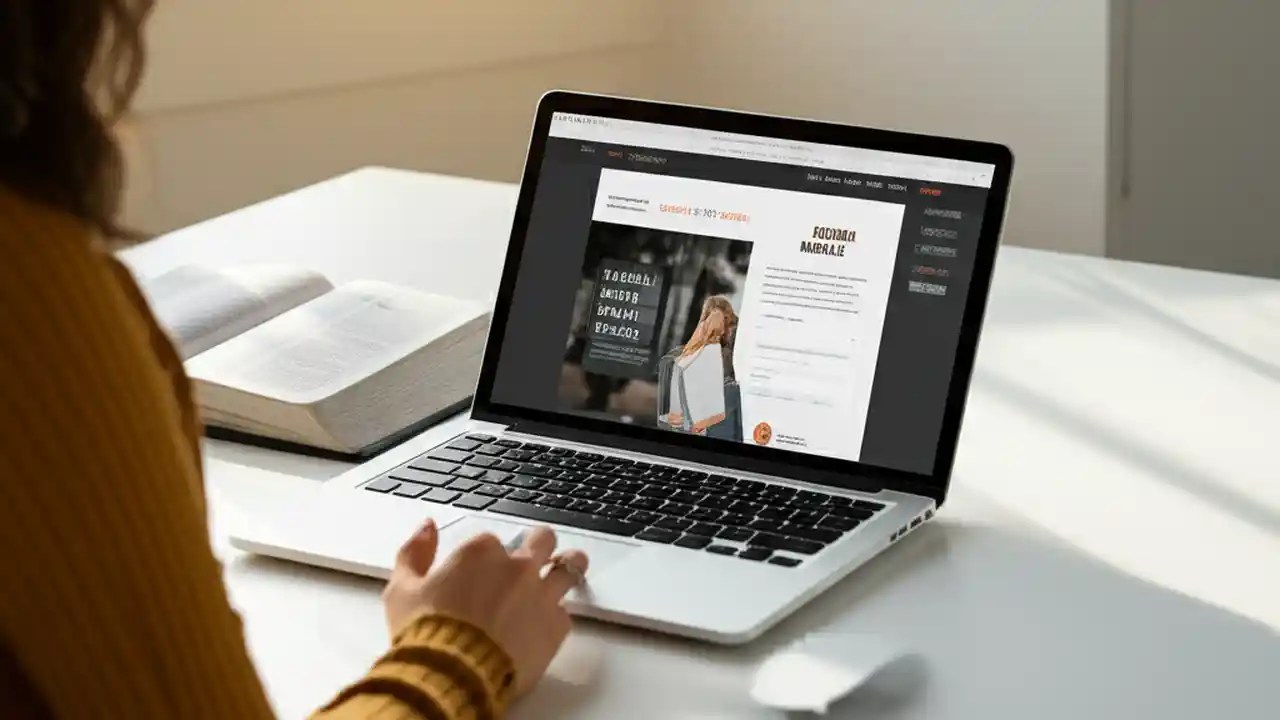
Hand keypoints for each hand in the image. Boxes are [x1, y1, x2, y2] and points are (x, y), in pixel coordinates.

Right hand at [382, 521, 589, 696]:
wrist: (452, 675)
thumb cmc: (424, 633)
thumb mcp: (402, 589)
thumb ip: (414, 552)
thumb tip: (427, 527)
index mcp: (480, 552)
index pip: (493, 541)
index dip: (488, 557)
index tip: (482, 572)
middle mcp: (517, 566)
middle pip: (543, 540)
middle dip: (540, 546)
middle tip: (535, 557)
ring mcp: (541, 594)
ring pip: (572, 566)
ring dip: (568, 567)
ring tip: (566, 571)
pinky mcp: (556, 626)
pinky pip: (566, 614)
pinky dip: (556, 618)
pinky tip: (545, 626)